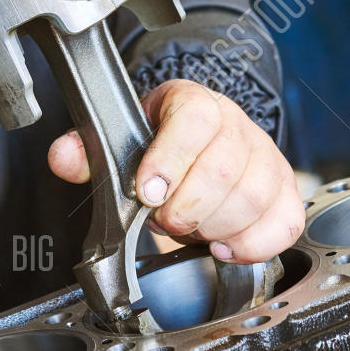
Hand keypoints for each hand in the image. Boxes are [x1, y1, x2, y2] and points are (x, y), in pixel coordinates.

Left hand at [48, 79, 304, 262]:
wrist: (201, 148)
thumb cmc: (162, 147)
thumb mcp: (121, 143)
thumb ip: (89, 152)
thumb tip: (63, 157)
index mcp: (194, 104)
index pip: (195, 118)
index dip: (170, 159)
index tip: (147, 192)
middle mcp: (237, 126)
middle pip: (225, 167)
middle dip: (187, 207)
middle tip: (166, 219)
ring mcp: (267, 158)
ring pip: (255, 197)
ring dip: (215, 227)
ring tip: (192, 230)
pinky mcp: (286, 192)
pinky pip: (284, 222)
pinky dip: (252, 244)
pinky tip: (224, 246)